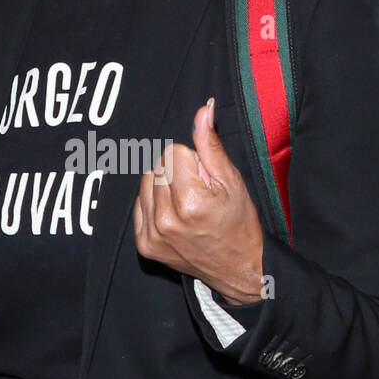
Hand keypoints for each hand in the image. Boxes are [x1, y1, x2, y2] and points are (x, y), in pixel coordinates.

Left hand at [133, 97, 264, 304]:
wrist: (239, 269)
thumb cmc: (239, 224)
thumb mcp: (232, 181)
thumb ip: (211, 145)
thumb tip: (203, 109)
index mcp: (190, 202)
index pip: (173, 152)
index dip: (194, 161)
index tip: (207, 180)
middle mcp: (166, 220)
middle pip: (157, 165)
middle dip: (177, 171)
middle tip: (198, 193)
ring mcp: (152, 234)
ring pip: (146, 181)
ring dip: (164, 185)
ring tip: (186, 203)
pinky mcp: (144, 244)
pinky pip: (139, 204)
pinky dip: (154, 203)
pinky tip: (174, 215)